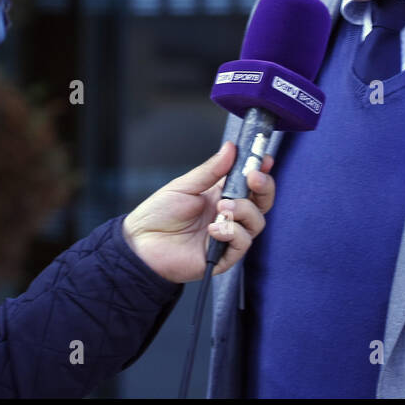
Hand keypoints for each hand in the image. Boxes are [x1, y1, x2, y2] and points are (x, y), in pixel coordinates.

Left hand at [122, 141, 275, 282]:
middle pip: (261, 202)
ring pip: (256, 222)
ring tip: (222, 208)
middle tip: (254, 177)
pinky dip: (232, 233)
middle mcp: (228, 215)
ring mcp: (227, 235)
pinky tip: (213, 229)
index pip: (250, 183)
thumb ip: (211, 170)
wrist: (140, 243)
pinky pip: (242, 243)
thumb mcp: (185, 185)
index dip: (261, 171)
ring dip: (244, 210)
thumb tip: (231, 148)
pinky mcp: (223, 256)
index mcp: (220, 195)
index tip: (264, 159)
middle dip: (264, 187)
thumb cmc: (158, 214)